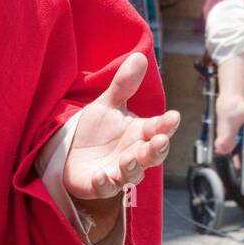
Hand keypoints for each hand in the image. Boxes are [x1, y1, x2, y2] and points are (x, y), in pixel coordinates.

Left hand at [63, 52, 179, 201]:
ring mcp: (118, 172)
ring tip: (128, 159)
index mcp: (140, 133)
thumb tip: (139, 56)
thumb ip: (124, 85)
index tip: (173, 117)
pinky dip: (105, 183)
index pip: (158, 128)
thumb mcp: (108, 104)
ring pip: (133, 174)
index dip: (166, 124)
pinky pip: (105, 188)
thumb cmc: (96, 129)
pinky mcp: (99, 185)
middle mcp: (134, 154)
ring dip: (132, 168)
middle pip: (152, 155)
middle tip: (159, 141)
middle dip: (157, 149)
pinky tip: (102, 176)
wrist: (69, 151)